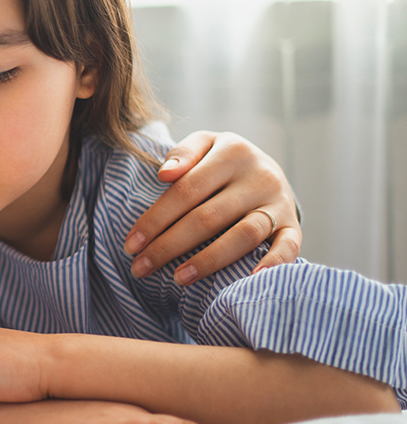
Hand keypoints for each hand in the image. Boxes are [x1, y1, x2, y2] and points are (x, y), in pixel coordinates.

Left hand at [126, 130, 301, 284]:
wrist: (268, 168)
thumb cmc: (222, 162)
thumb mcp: (204, 144)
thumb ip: (183, 153)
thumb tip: (165, 174)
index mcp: (233, 153)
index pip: (186, 190)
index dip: (156, 219)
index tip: (131, 244)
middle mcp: (259, 177)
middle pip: (208, 217)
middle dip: (169, 246)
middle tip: (140, 267)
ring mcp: (279, 203)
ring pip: (243, 235)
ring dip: (209, 261)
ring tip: (178, 279)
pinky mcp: (293, 225)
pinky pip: (288, 247)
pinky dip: (272, 264)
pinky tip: (248, 280)